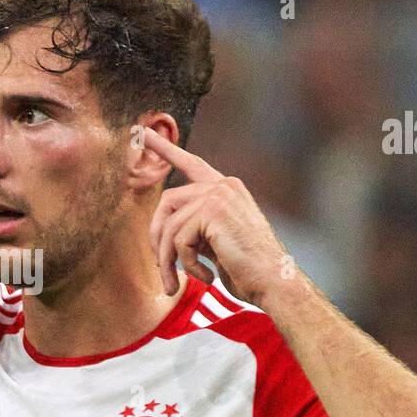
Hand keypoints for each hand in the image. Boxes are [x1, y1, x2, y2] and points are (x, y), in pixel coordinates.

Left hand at [144, 126, 290, 303]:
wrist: (274, 281)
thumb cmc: (248, 268)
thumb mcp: (216, 241)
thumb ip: (194, 226)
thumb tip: (162, 227)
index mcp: (226, 190)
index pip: (191, 164)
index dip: (165, 149)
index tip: (143, 132)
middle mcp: (223, 185)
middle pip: (167, 201)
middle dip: (157, 237)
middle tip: (160, 267)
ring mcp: (219, 195)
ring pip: (170, 225)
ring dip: (167, 260)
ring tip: (173, 284)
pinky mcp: (214, 211)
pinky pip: (179, 239)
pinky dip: (186, 265)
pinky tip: (206, 276)